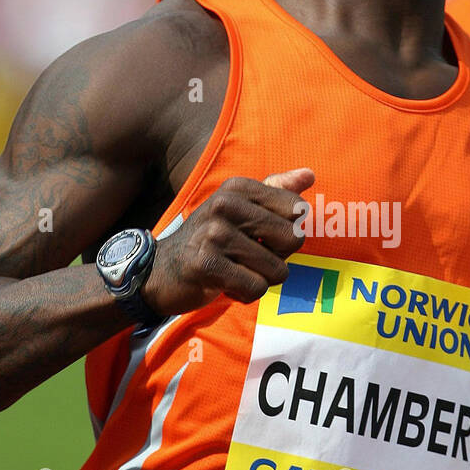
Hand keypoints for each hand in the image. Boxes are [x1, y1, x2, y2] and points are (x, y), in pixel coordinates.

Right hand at [142, 168, 314, 314]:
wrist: (159, 271)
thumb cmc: (210, 240)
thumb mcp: (239, 209)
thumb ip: (275, 191)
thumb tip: (309, 174)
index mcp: (238, 187)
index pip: (298, 210)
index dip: (287, 232)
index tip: (260, 237)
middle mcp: (226, 204)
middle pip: (293, 239)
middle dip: (278, 258)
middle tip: (248, 258)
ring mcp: (214, 234)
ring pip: (277, 269)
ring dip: (261, 280)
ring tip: (235, 272)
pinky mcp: (206, 264)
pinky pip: (256, 288)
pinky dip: (246, 294)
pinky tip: (226, 285)